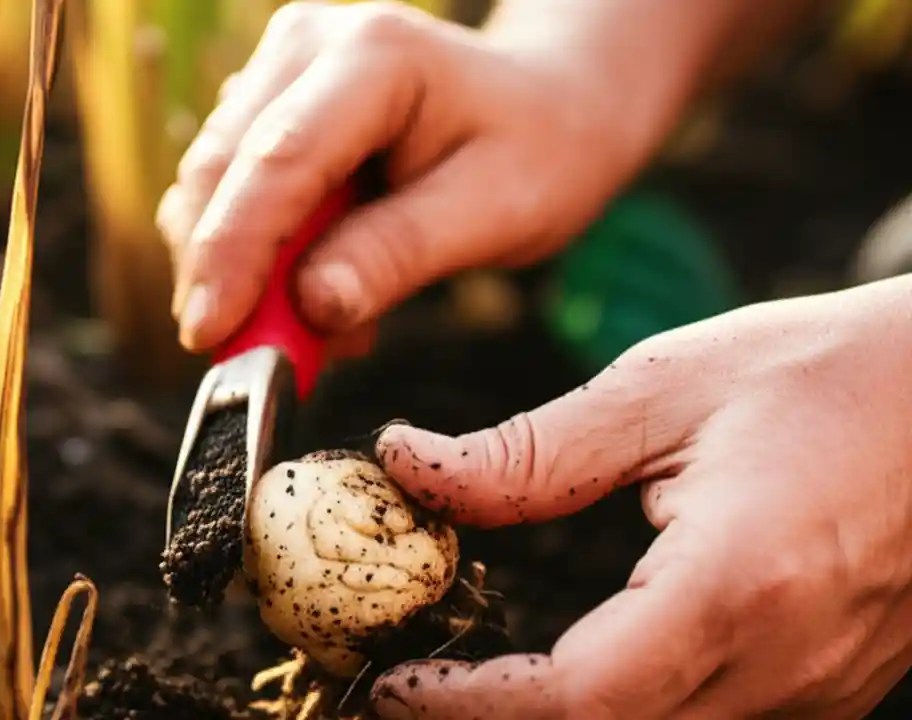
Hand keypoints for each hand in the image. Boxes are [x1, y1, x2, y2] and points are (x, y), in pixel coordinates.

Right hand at [156, 0, 660, 353]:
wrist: (553, 106)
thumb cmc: (540, 151)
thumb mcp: (496, 211)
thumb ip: (400, 254)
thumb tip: (313, 308)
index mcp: (375, 57)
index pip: (278, 160)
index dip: (233, 252)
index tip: (209, 333)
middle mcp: (310, 45)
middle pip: (223, 171)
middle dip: (223, 275)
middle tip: (251, 362)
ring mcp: (282, 68)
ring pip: (212, 186)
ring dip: (242, 271)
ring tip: (319, 328)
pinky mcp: (269, 101)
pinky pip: (231, 191)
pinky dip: (255, 256)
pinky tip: (316, 288)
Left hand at [367, 276, 911, 718]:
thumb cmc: (827, 371)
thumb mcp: (664, 389)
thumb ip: (530, 451)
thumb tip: (408, 466)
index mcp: (737, 583)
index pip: (578, 699)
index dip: (470, 706)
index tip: (396, 683)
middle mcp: (786, 664)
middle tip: (411, 686)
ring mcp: (819, 690)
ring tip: (473, 678)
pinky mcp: (831, 689)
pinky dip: (625, 713)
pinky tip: (570, 672)